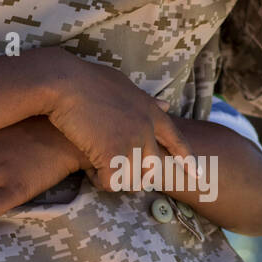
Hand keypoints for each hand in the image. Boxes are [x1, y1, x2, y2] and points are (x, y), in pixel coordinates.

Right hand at [42, 56, 192, 190]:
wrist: (64, 81)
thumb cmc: (86, 79)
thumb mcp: (123, 84)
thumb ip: (145, 100)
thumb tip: (166, 106)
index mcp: (151, 111)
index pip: (176, 139)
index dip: (186, 158)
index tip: (197, 174)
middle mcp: (146, 129)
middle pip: (153, 169)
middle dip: (137, 176)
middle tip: (115, 172)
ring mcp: (131, 142)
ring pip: (133, 180)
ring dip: (115, 178)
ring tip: (97, 167)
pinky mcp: (112, 154)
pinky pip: (111, 182)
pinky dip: (99, 180)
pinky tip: (88, 169)